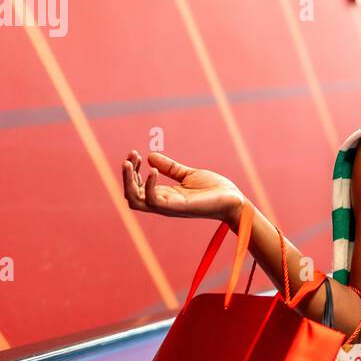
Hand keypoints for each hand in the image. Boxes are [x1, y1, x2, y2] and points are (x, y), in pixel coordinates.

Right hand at [122, 149, 244, 223]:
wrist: (233, 199)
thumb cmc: (213, 189)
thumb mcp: (188, 174)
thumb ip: (170, 168)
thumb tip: (150, 156)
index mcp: (164, 195)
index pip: (137, 188)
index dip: (132, 171)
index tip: (134, 154)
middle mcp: (163, 203)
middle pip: (131, 195)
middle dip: (126, 175)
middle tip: (130, 157)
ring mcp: (169, 206)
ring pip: (135, 200)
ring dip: (129, 181)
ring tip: (131, 162)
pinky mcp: (178, 207)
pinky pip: (154, 200)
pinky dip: (148, 185)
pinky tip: (152, 170)